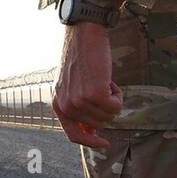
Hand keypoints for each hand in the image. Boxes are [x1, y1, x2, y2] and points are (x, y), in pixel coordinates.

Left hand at [52, 22, 122, 148]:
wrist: (83, 34)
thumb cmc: (81, 57)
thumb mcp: (72, 86)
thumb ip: (78, 108)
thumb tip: (92, 131)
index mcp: (58, 105)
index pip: (73, 135)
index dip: (90, 142)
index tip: (105, 143)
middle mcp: (66, 106)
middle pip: (99, 124)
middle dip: (106, 107)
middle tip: (100, 86)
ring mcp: (80, 101)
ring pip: (110, 115)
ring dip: (112, 99)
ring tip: (102, 79)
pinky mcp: (95, 94)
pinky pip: (117, 106)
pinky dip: (118, 94)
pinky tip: (108, 78)